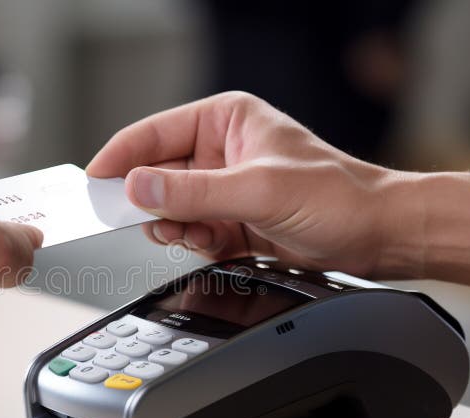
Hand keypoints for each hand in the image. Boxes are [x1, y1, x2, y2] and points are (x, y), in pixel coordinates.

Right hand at [87, 91, 469, 285]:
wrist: (375, 237)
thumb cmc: (338, 196)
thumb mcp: (260, 190)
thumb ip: (194, 192)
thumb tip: (138, 187)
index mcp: (224, 120)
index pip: (152, 134)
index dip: (120, 158)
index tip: (94, 183)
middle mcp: (219, 152)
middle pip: (155, 175)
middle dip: (149, 202)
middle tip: (146, 220)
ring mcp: (223, 189)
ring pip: (169, 208)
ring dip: (173, 226)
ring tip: (193, 233)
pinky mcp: (230, 221)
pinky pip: (190, 232)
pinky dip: (192, 242)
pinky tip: (213, 244)